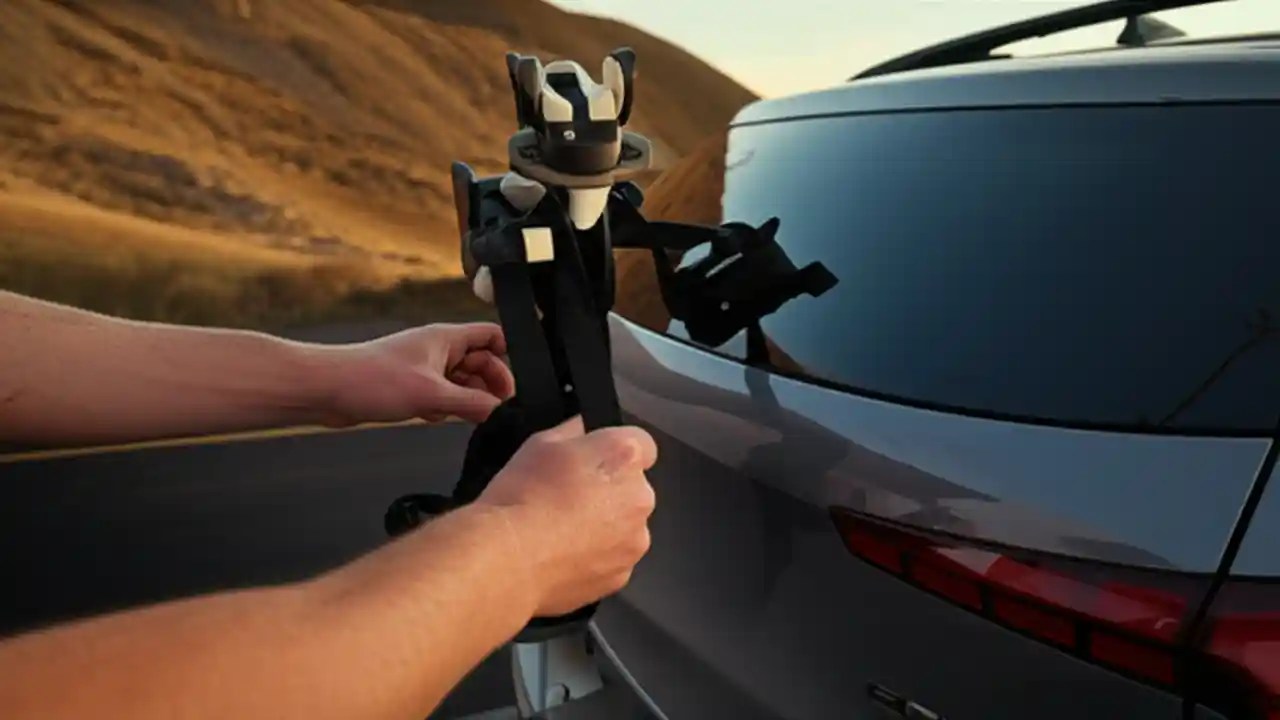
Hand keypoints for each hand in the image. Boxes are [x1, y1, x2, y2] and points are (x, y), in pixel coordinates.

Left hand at [321, 323, 515, 425]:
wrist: (328, 390)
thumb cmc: (371, 380)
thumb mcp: (432, 396)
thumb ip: (471, 404)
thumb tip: (500, 412)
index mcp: (447, 339)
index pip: (492, 336)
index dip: (510, 355)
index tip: (519, 382)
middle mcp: (437, 350)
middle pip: (481, 362)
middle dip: (491, 385)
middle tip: (499, 409)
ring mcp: (424, 368)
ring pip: (461, 381)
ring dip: (469, 399)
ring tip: (471, 417)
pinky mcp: (410, 386)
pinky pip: (442, 395)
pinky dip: (446, 408)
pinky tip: (437, 418)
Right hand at [477, 416, 658, 616]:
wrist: (507, 559)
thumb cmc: (521, 497)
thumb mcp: (541, 441)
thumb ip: (575, 430)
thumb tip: (585, 430)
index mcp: (624, 457)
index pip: (641, 443)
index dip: (613, 451)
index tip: (591, 462)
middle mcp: (640, 497)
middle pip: (633, 488)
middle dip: (610, 491)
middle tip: (568, 498)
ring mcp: (634, 540)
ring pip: (626, 526)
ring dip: (605, 526)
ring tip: (561, 532)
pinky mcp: (621, 576)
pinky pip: (614, 559)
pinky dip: (595, 557)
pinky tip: (562, 555)